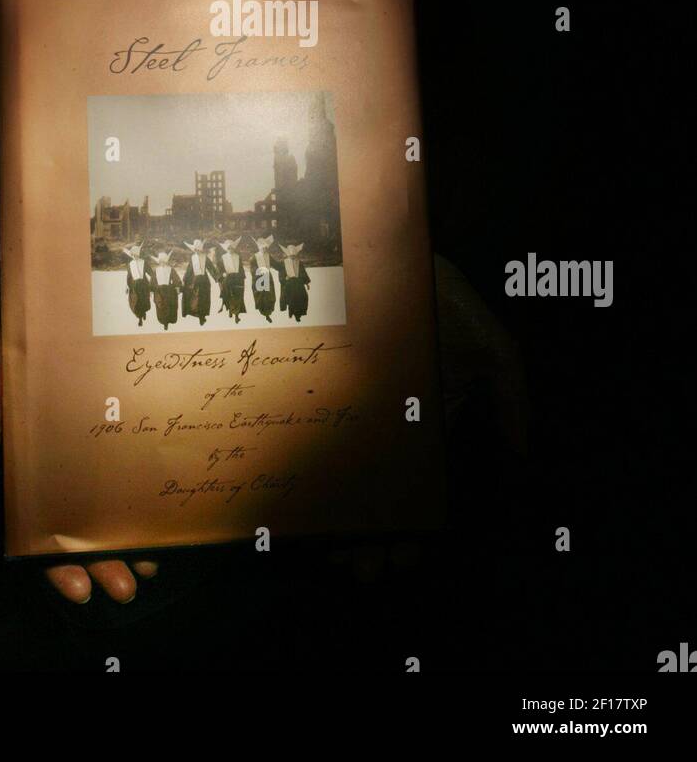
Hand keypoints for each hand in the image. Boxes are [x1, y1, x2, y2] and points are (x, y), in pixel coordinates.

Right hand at [0, 281, 158, 603]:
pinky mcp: (99, 416)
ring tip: (150, 564)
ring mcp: (75, 445)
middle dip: (101, 562)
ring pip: (102, 500)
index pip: (33, 532)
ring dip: (125, 536)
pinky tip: (159, 509)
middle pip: (76, 527)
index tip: (78, 589)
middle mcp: (48, 467)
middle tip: (126, 587)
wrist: (2, 310)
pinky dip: (137, 486)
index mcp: (13, 473)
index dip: (53, 565)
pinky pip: (119, 457)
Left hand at [327, 253, 527, 580]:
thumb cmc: (440, 299)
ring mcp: (344, 413)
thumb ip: (510, 393)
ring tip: (335, 554)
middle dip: (372, 538)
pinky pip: (302, 443)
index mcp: (424, 423)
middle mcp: (382, 426)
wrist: (384, 251)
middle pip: (375, 494)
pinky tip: (298, 514)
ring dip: (338, 522)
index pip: (418, 487)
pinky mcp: (312, 396)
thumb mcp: (490, 347)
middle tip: (365, 567)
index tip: (404, 555)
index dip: (412, 526)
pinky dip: (302, 482)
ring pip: (337, 478)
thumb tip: (520, 453)